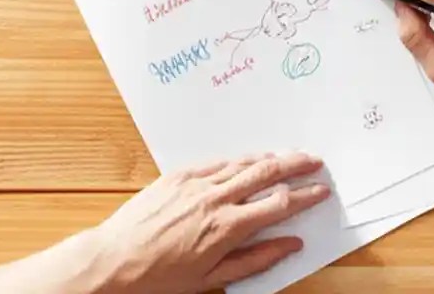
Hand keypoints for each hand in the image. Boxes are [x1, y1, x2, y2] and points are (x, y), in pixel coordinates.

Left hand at [89, 152, 328, 293]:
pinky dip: (237, 159)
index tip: (321, 190)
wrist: (112, 262)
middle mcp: (215, 200)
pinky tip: (248, 159)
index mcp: (228, 228)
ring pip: (243, 163)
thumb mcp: (212, 278)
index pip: (279, 204)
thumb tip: (290, 244)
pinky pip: (216, 162)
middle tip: (315, 161)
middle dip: (296, 165)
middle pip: (267, 173)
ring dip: (270, 158)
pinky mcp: (178, 176)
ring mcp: (195, 184)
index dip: (305, 195)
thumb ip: (256, 259)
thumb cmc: (159, 278)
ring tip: (289, 155)